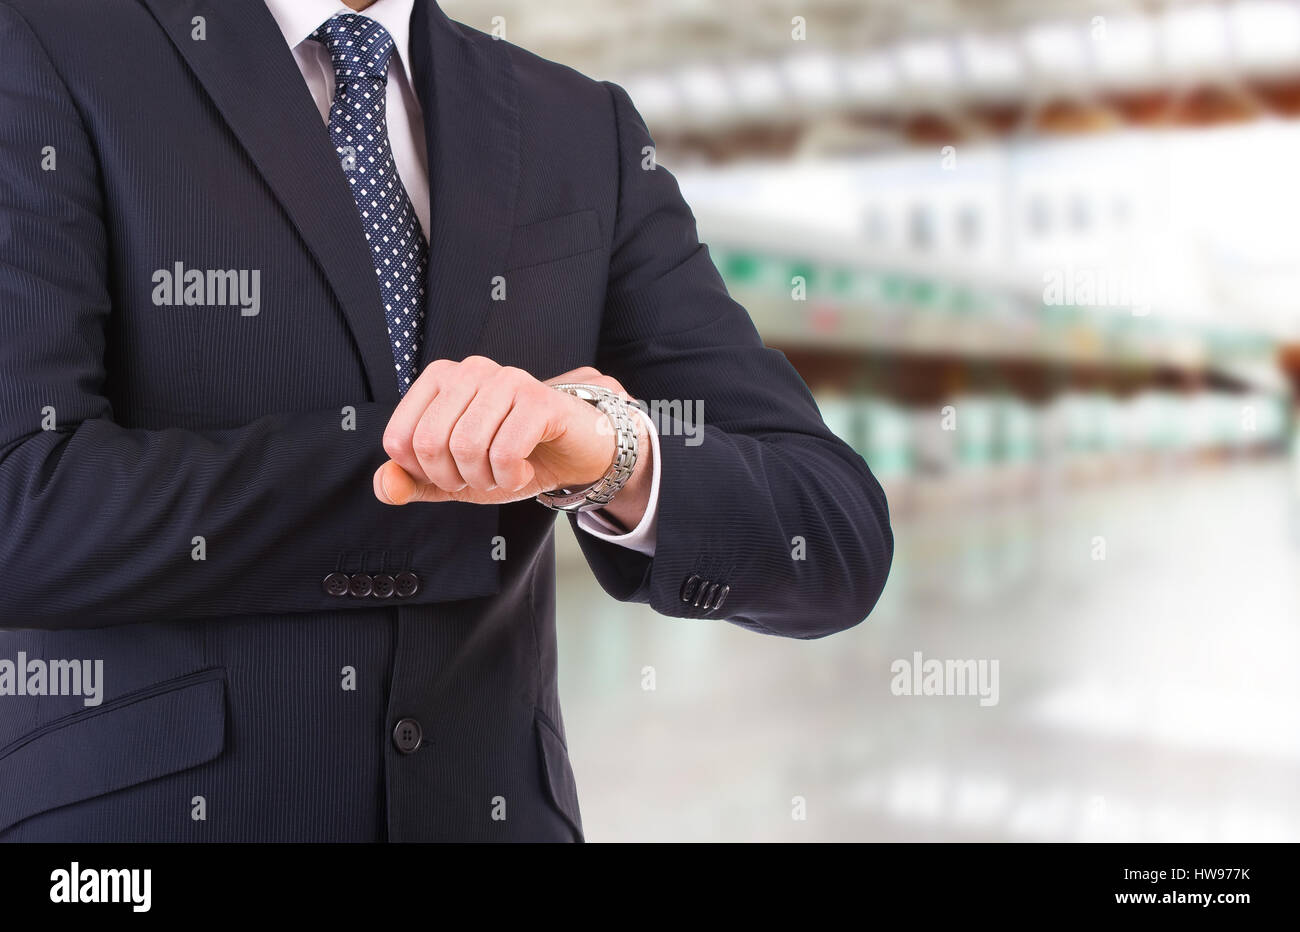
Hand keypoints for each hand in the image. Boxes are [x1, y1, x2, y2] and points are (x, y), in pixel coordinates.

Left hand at [374, 358, 647, 513]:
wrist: (573, 451)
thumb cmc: (512, 456)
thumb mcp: (455, 476)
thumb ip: (414, 481)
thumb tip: (384, 485)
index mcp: (440, 379)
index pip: (400, 439)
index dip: (422, 473)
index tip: (452, 473)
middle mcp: (469, 370)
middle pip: (429, 443)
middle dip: (453, 479)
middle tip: (480, 478)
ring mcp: (505, 380)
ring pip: (466, 448)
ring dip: (486, 480)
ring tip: (503, 474)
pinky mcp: (538, 399)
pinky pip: (504, 453)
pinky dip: (512, 478)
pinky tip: (524, 470)